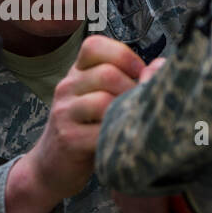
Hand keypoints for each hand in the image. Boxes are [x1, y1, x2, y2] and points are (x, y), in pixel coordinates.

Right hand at [6, 36, 145, 212]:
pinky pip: (100, 131)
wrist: (50, 167)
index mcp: (76, 72)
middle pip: (107, 73)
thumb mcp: (98, 99)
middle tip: (142, 105)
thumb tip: (161, 68)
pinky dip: (119, 135)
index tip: (139, 73)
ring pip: (103, 101)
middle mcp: (67, 87)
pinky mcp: (68, 139)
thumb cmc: (86, 130)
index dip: (123, 55)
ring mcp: (65, 113)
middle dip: (133, 89)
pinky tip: (125, 140)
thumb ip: (124, 82)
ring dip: (127, 112)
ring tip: (134, 123)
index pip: (94, 45)